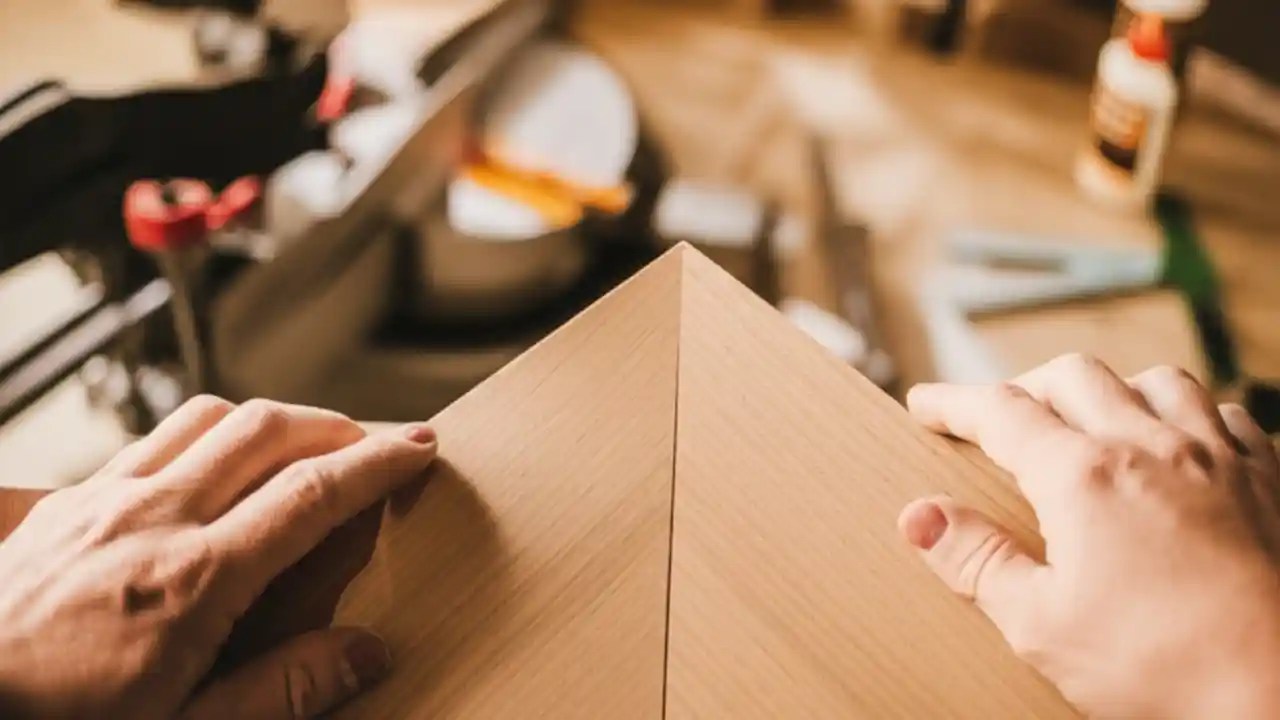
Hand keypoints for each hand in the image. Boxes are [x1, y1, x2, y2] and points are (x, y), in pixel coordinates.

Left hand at [0, 396, 437, 718]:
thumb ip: (283, 691)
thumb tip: (367, 654)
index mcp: (193, 581)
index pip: (311, 494)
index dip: (377, 463)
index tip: (418, 448)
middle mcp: (150, 521)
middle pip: (266, 429)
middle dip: (335, 424)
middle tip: (375, 441)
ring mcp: (100, 503)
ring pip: (207, 417)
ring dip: (270, 419)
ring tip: (305, 444)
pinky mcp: (62, 506)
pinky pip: (151, 441)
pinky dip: (204, 436)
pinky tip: (212, 471)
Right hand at [899, 355, 1279, 717]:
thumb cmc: (1164, 668)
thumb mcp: (1042, 624)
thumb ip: (976, 561)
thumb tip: (918, 516)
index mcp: (1083, 477)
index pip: (1000, 413)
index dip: (953, 403)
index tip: (926, 404)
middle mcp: (1150, 446)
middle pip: (1072, 376)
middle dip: (1024, 386)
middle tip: (999, 416)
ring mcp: (1218, 456)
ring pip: (1155, 379)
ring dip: (1110, 388)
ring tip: (1092, 417)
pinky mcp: (1270, 478)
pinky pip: (1226, 414)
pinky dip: (1189, 414)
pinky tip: (1181, 444)